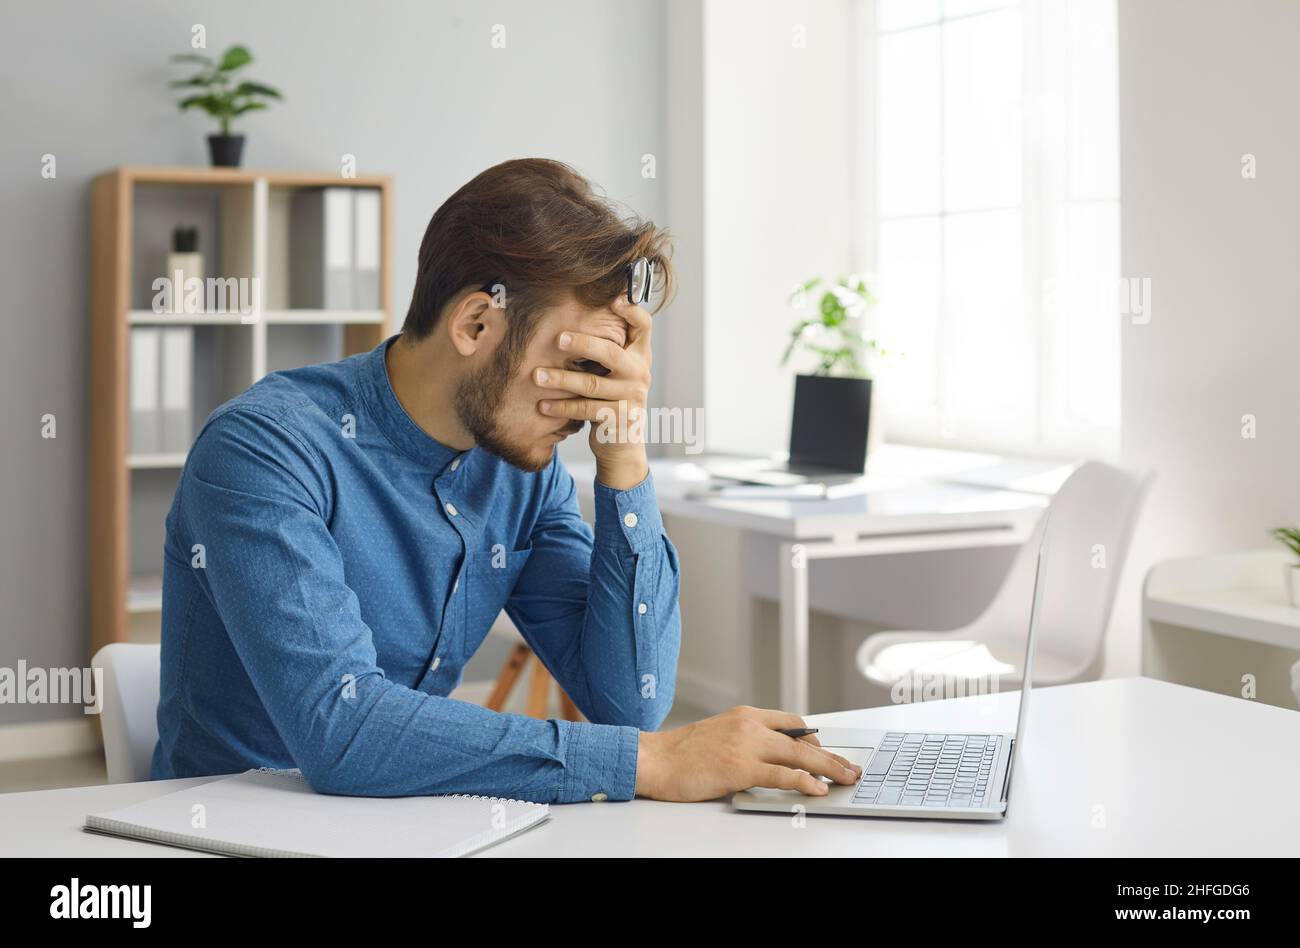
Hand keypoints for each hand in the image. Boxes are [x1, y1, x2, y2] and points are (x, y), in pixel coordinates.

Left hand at [536, 296, 650, 489]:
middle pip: (610, 353)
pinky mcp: (618, 419)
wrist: (623, 444)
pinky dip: (561, 407)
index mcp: (640, 356)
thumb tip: (579, 313)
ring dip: (560, 379)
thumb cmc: (613, 398)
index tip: (614, 299)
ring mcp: (631, 397)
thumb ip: (610, 347)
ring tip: (536, 375)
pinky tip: (542, 404)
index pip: (643, 325)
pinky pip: (585, 409)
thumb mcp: (618, 371)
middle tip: (558, 337)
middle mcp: (640, 374)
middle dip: (582, 343)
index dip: (632, 310)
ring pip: (591, 384)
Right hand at [634, 706, 862, 800]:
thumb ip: (744, 741)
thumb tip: (769, 759)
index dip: (814, 739)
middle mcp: (749, 725)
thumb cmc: (680, 754)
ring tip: (845, 778)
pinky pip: (781, 775)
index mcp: (744, 715)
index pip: (791, 722)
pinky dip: (804, 782)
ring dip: (827, 768)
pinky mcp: (740, 767)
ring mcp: (745, 745)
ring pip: (798, 755)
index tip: (827, 751)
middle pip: (802, 740)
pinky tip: (818, 788)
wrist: (653, 760)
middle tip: (850, 767)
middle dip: (831, 755)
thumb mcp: (718, 736)